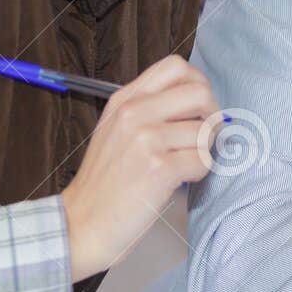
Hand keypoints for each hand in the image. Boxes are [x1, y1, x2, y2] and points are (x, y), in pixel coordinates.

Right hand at [61, 54, 219, 280]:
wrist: (81, 224)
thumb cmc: (105, 183)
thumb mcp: (116, 131)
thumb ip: (149, 110)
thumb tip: (198, 101)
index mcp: (124, 99)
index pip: (176, 66)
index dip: (198, 84)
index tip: (196, 109)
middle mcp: (134, 113)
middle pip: (200, 92)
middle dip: (211, 116)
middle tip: (199, 138)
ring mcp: (146, 139)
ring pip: (205, 130)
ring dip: (203, 151)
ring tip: (183, 165)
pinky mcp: (159, 168)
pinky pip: (203, 160)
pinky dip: (199, 173)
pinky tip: (179, 181)